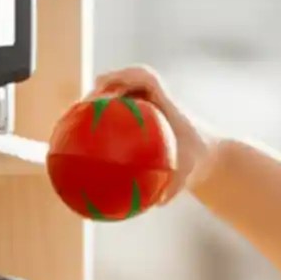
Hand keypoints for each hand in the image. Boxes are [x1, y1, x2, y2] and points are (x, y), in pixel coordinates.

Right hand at [88, 65, 213, 204]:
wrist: (208, 154)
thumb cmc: (199, 160)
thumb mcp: (190, 172)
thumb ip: (176, 185)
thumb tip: (159, 203)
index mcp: (167, 101)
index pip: (145, 77)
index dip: (123, 77)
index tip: (104, 88)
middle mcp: (153, 97)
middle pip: (122, 81)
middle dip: (100, 89)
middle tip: (81, 107)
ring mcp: (143, 104)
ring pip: (115, 94)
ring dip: (95, 102)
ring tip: (72, 120)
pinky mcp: (136, 115)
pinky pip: (115, 112)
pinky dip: (98, 121)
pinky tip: (82, 142)